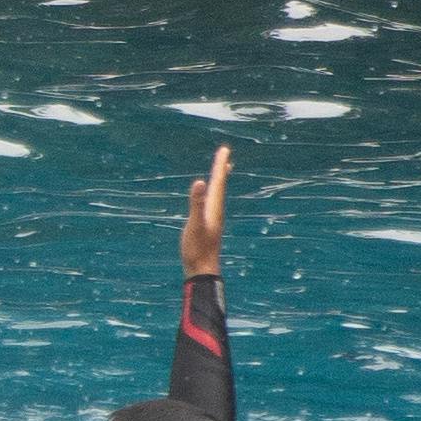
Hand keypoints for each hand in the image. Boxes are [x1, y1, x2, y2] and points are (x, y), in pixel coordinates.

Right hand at [181, 143, 229, 281]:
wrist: (202, 271)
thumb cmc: (197, 249)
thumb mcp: (194, 224)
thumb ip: (196, 204)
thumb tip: (199, 181)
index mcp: (214, 208)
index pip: (218, 182)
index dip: (220, 165)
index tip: (225, 149)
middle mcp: (216, 212)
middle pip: (221, 186)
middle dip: (222, 170)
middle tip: (225, 155)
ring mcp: (213, 219)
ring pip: (218, 195)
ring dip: (219, 182)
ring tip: (222, 172)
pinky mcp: (208, 226)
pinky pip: (212, 204)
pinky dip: (212, 195)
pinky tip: (210, 199)